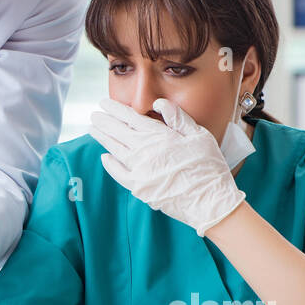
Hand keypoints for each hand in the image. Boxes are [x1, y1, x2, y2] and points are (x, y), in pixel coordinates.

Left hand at [89, 96, 243, 236]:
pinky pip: (118, 174)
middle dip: (105, 121)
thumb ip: (177, 118)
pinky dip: (110, 164)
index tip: (104, 103)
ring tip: (93, 129)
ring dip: (103, 138)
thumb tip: (157, 103)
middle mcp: (145, 152)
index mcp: (159, 136)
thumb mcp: (199, 136)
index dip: (115, 109)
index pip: (131, 118)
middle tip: (94, 115)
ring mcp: (139, 171)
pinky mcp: (139, 188)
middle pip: (118, 132)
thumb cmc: (209, 167)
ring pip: (115, 150)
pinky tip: (105, 157)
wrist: (210, 202)